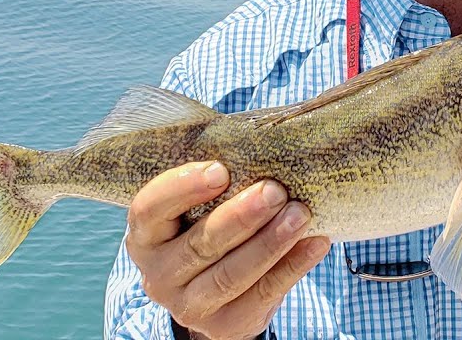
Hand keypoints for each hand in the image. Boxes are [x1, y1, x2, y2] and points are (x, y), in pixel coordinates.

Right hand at [125, 162, 330, 339]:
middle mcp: (159, 275)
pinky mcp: (224, 326)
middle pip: (199, 244)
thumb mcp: (197, 209)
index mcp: (145, 237)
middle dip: (241, 216)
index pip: (149, 209)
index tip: (220, 169)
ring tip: (301, 214)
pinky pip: (262, 295)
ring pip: (231, 275)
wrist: (217, 296)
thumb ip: (214, 182)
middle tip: (275, 190)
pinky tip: (316, 242)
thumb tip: (262, 140)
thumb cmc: (210, 228)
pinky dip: (293, 266)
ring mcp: (189, 305)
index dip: (181, 188)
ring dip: (270, 242)